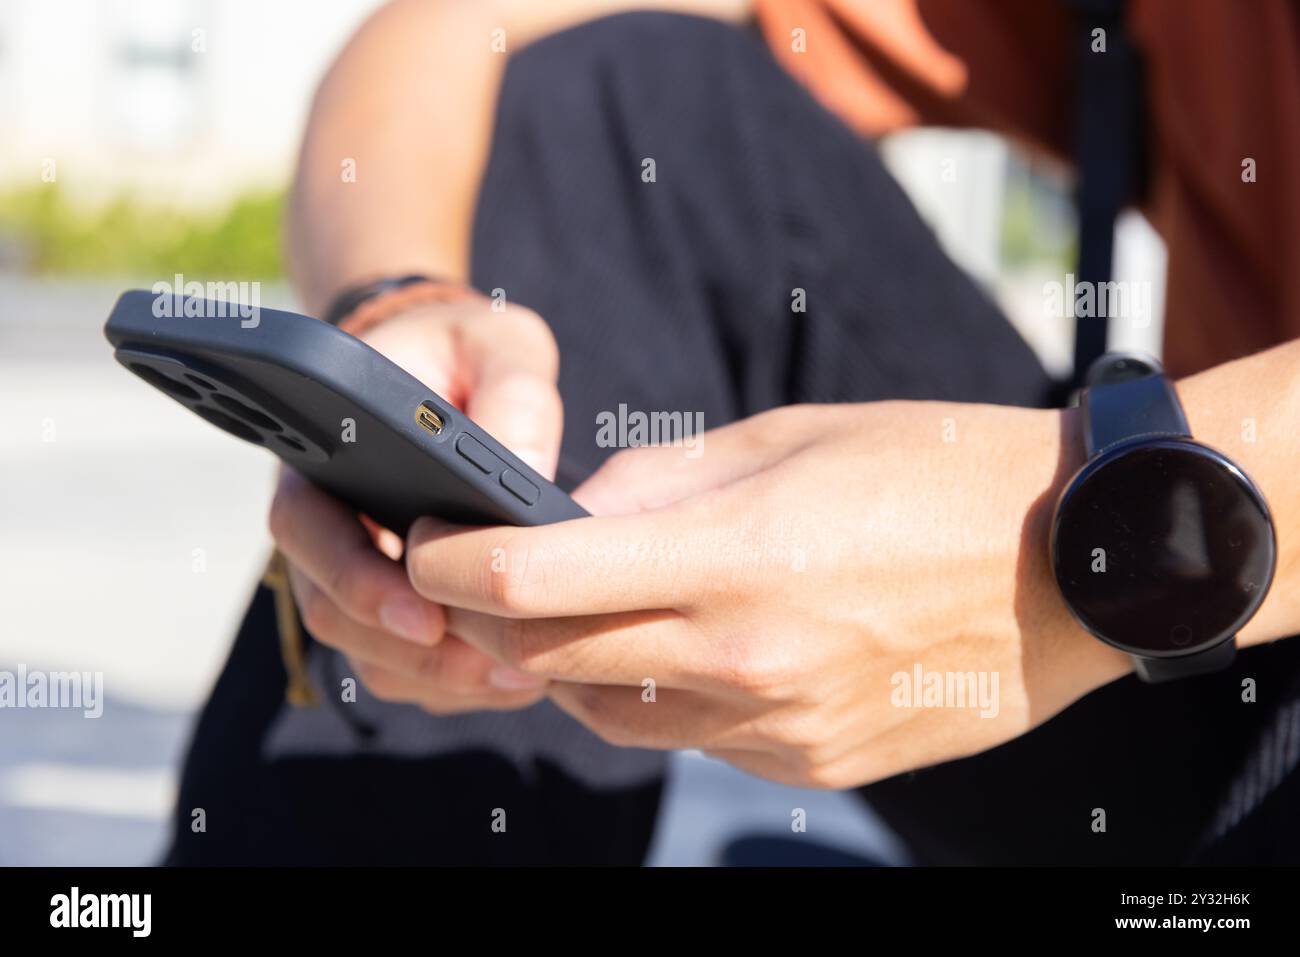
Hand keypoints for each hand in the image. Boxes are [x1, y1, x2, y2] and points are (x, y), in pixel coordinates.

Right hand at [268, 296, 561, 711]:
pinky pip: (408, 669)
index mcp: (319, 454)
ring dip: (438, 676)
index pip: (304, 530)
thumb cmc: (471, 354)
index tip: (426, 611)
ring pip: (369, 655)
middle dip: (408, 649)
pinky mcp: (395, 609)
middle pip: (332, 614)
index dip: (354, 580)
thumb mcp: (500, 346)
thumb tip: (526, 469)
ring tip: (521, 678)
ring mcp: (356, 573)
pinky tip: (520, 678)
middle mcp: (326, 524)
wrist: (455, 374)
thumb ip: (513, 392)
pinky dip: (456, 684)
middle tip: (494, 666)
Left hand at [404, 401, 1133, 786]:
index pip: (537, 578)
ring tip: (586, 607)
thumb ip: (663, 481)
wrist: (1075, 565)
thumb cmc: (936, 471)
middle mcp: (747, 659)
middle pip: (551, 654)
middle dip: (493, 615)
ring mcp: (780, 725)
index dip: (456, 561)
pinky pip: (690, 739)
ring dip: (568, 661)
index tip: (427, 541)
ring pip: (610, 709)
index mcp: (737, 558)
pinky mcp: (811, 762)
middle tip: (481, 575)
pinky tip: (686, 648)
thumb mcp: (792, 437)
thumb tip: (574, 509)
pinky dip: (655, 695)